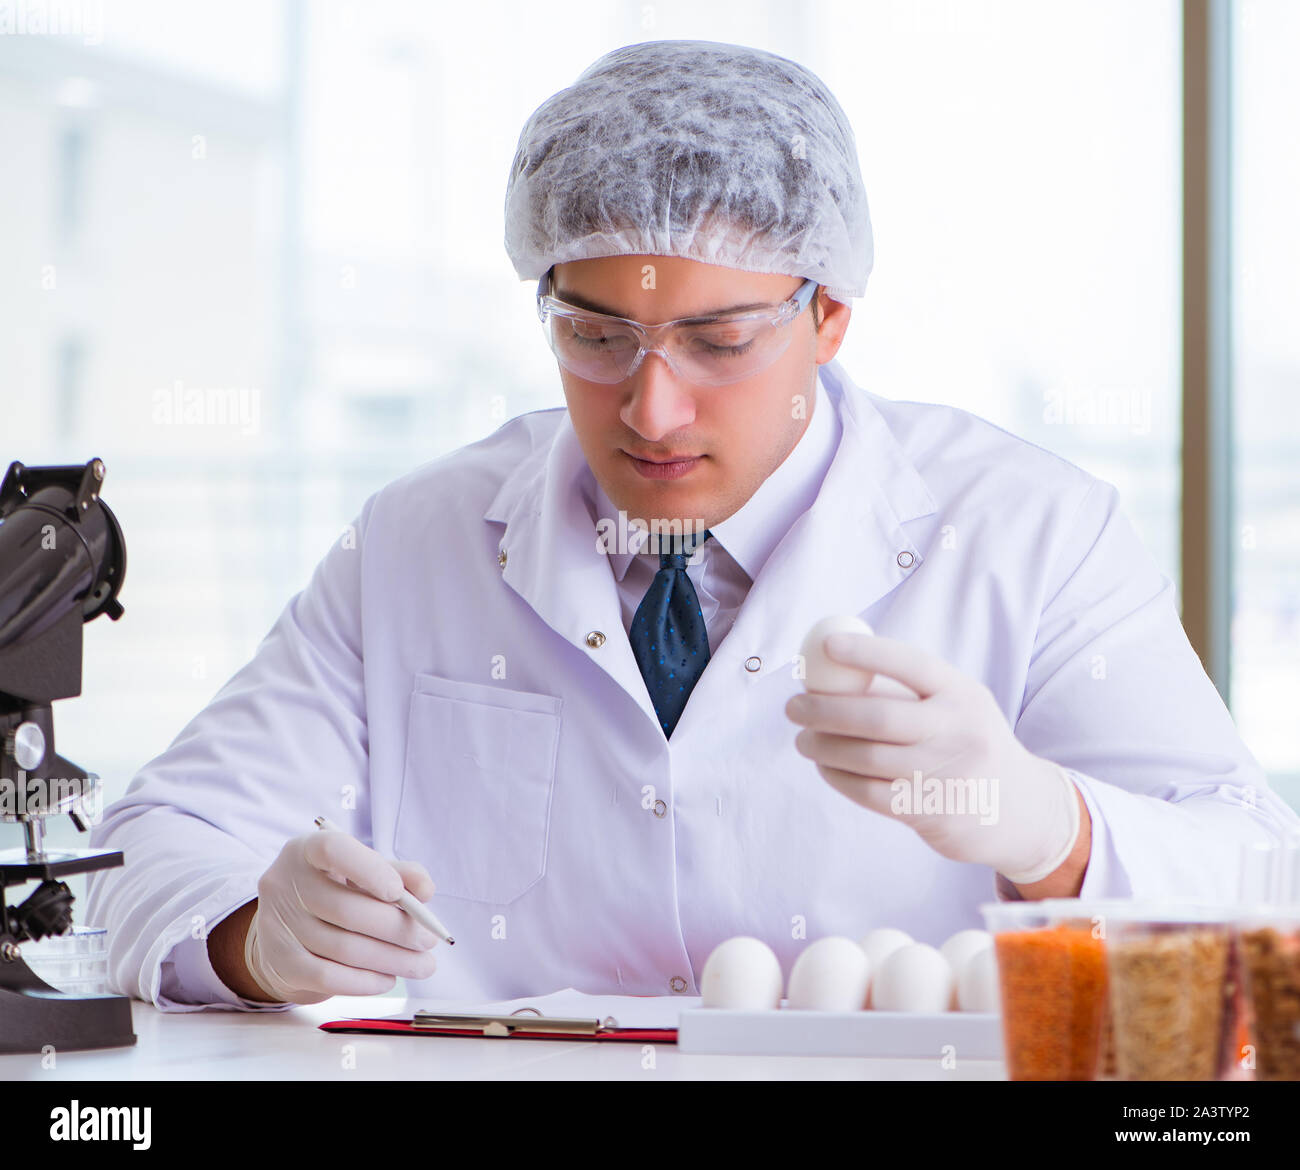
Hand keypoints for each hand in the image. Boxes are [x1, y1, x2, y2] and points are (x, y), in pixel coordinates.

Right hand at [243, 830, 440, 1003]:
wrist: (285, 931)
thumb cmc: (334, 892)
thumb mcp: (361, 872)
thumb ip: (398, 872)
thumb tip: (425, 889)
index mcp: (306, 851)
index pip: (333, 850)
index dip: (369, 870)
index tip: (399, 892)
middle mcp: (284, 884)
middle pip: (345, 909)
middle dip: (396, 928)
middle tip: (428, 941)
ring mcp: (278, 925)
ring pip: (343, 947)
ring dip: (391, 959)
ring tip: (421, 964)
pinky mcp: (281, 963)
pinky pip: (329, 977)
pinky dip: (365, 981)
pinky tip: (388, 979)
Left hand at [785, 630, 1080, 884]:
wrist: (1020, 810)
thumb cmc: (969, 744)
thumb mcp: (958, 707)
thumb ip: (908, 690)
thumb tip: (833, 668)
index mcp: (963, 694)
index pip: (911, 664)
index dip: (867, 653)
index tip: (827, 646)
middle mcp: (958, 731)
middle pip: (878, 716)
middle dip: (824, 710)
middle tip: (794, 707)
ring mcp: (946, 774)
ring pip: (866, 757)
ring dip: (822, 746)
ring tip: (803, 740)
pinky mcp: (930, 812)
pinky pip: (868, 791)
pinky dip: (837, 777)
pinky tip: (826, 768)